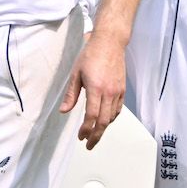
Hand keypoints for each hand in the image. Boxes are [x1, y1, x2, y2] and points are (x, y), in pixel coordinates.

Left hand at [59, 31, 125, 148]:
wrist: (110, 42)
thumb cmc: (91, 55)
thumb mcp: (75, 74)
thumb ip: (71, 94)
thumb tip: (64, 111)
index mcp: (96, 88)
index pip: (91, 116)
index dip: (86, 129)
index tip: (81, 137)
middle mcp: (109, 92)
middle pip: (104, 121)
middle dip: (96, 136)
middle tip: (89, 145)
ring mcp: (117, 91)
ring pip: (112, 117)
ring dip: (103, 128)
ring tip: (95, 134)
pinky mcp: (122, 89)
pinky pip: (118, 109)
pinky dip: (112, 118)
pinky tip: (105, 120)